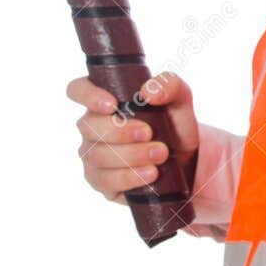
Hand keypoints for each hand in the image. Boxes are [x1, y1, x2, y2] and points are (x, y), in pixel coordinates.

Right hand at [69, 71, 198, 204]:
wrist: (186, 159)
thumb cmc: (174, 123)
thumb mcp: (180, 99)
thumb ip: (170, 84)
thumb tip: (148, 92)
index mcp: (105, 100)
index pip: (78, 89)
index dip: (87, 95)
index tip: (112, 105)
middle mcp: (92, 127)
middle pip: (88, 126)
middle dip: (120, 131)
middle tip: (149, 133)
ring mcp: (94, 155)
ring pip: (98, 155)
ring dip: (131, 155)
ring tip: (161, 153)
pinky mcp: (101, 181)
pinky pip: (105, 181)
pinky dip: (130, 177)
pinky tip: (150, 173)